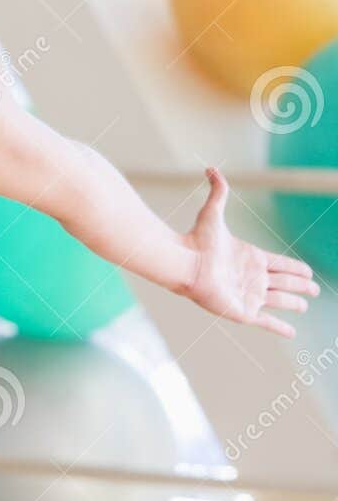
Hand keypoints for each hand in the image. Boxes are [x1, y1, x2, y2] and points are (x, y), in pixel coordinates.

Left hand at [183, 167, 320, 337]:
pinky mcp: (243, 311)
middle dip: (300, 285)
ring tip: (306, 305)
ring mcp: (249, 295)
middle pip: (283, 282)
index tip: (308, 270)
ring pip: (280, 301)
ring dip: (293, 303)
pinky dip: (280, 327)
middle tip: (315, 289)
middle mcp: (252, 278)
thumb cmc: (197, 240)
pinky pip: (266, 322)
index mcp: (250, 257)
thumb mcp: (212, 212)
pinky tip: (292, 332)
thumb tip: (211, 167)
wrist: (185, 262)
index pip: (279, 263)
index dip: (293, 267)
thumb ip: (217, 190)